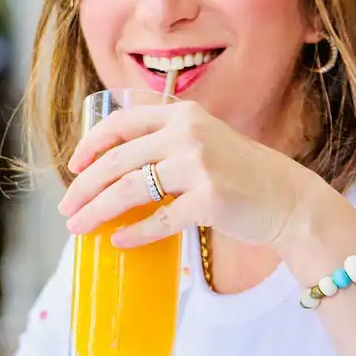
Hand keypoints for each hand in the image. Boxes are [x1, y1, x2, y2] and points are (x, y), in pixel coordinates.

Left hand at [59, 100, 322, 248]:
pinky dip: (134, 232)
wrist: (288, 199)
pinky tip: (118, 240)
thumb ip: (168, 143)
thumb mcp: (206, 141)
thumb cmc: (243, 175)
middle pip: (117, 161)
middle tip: (66, 209)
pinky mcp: (210, 199)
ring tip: (80, 228)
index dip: (91, 145)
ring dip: (98, 211)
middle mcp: (188, 134)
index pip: (122, 123)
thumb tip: (114, 170)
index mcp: (183, 114)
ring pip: (130, 189)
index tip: (74, 167)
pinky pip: (160, 219)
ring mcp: (199, 165)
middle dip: (84, 187)